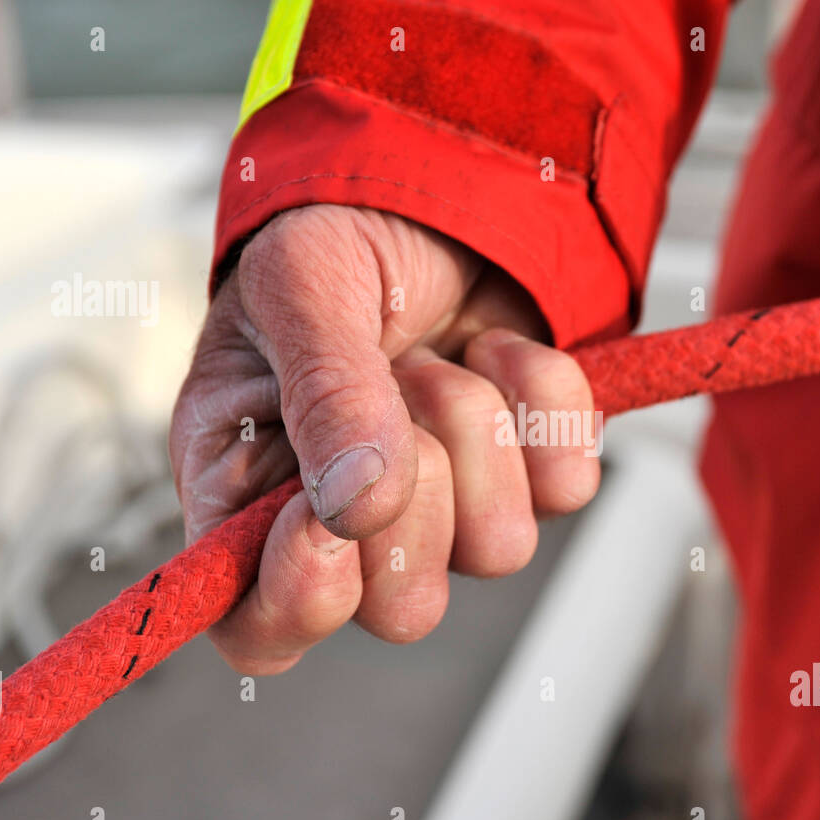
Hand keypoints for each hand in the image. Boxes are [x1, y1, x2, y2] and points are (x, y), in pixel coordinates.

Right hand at [170, 205, 598, 672]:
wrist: (436, 192)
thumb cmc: (338, 241)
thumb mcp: (302, 288)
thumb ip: (323, 394)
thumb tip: (356, 508)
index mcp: (251, 496)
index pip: (261, 628)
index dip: (301, 600)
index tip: (328, 520)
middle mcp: (348, 527)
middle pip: (404, 607)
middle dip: (417, 485)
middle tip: (397, 381)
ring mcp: (450, 510)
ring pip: (498, 550)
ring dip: (477, 428)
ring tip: (440, 356)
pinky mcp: (530, 476)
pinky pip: (569, 484)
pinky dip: (542, 398)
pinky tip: (497, 348)